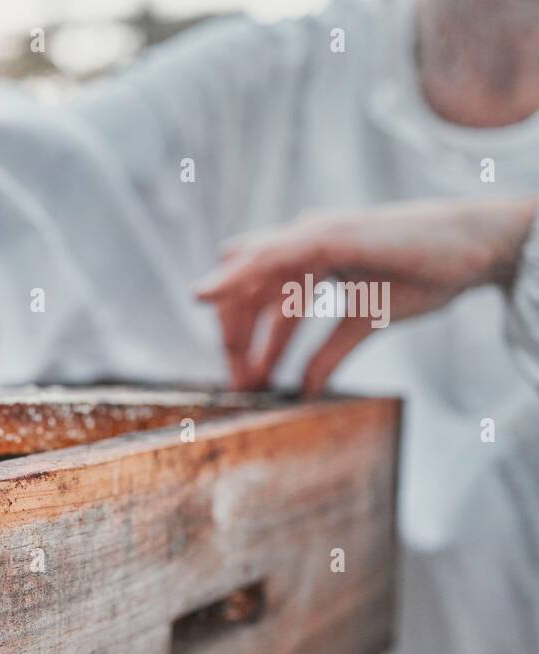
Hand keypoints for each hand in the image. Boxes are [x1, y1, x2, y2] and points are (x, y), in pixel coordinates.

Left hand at [195, 197, 537, 392]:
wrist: (475, 247)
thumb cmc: (425, 275)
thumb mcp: (363, 322)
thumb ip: (328, 353)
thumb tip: (305, 390)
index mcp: (310, 258)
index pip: (260, 297)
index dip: (246, 337)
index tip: (244, 378)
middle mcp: (303, 240)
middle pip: (248, 290)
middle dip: (237, 337)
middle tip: (241, 384)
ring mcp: (312, 233)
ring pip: (249, 274)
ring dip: (235, 323)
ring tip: (238, 372)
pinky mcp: (326, 234)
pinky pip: (267, 255)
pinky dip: (234, 274)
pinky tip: (208, 294)